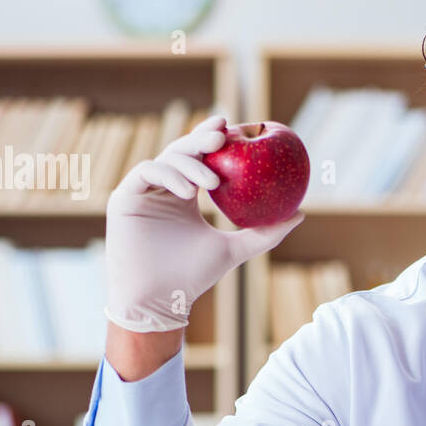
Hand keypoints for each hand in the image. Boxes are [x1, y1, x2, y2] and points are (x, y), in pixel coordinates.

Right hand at [104, 115, 303, 332]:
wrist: (160, 299)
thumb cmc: (194, 277)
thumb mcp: (235, 249)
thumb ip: (265, 233)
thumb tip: (300, 214)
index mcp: (185, 193)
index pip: (199, 157)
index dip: (213, 137)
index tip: (234, 125)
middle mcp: (163, 188)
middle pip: (182, 150)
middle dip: (201, 137)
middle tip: (222, 135)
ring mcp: (143, 191)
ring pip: (167, 159)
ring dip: (190, 164)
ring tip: (212, 182)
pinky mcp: (124, 198)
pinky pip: (147, 172)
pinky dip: (169, 175)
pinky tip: (189, 191)